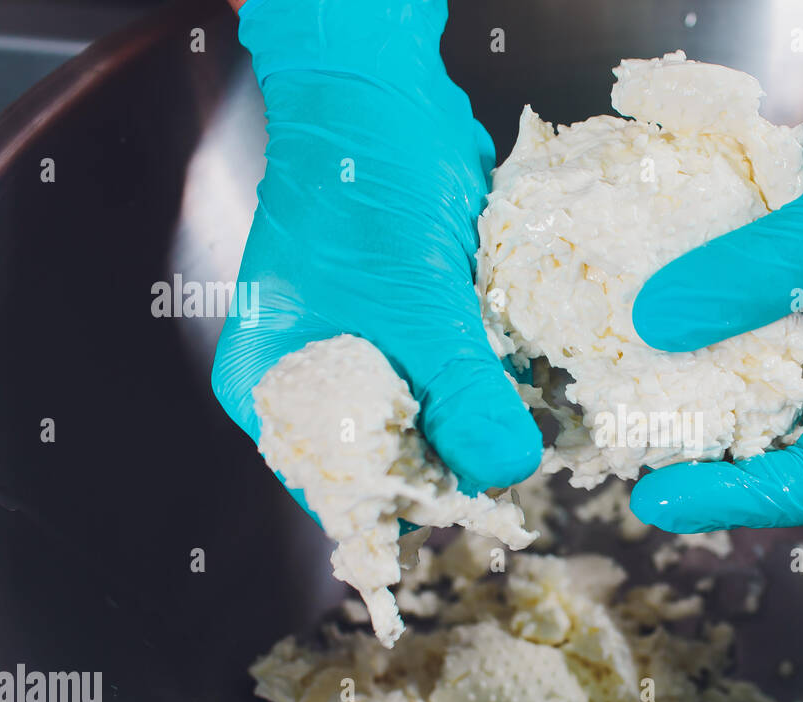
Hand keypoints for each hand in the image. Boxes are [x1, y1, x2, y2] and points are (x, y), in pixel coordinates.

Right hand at [212, 0, 540, 507]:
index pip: (344, 492)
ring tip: (521, 398)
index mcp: (279, 395)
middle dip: (456, 460)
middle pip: (396, 465)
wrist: (383, 97)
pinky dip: (492, 382)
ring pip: (436, 425)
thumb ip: (459, 391)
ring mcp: (370, 359)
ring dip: (481, 418)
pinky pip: (458, 383)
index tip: (478, 498)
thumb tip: (504, 473)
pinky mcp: (417, 334)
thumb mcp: (414, 303)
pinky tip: (523, 369)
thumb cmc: (365, 191)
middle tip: (511, 437)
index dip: (408, 503)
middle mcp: (320, 387)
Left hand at [628, 0, 802, 530]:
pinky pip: (737, 305)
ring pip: (749, 373)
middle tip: (622, 444)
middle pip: (779, 437)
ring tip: (616, 385)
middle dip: (704, 449)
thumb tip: (657, 324)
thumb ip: (761, 273)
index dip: (740, 497)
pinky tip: (640, 305)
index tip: (658, 495)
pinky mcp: (798, 266)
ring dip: (688, 379)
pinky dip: (695, 307)